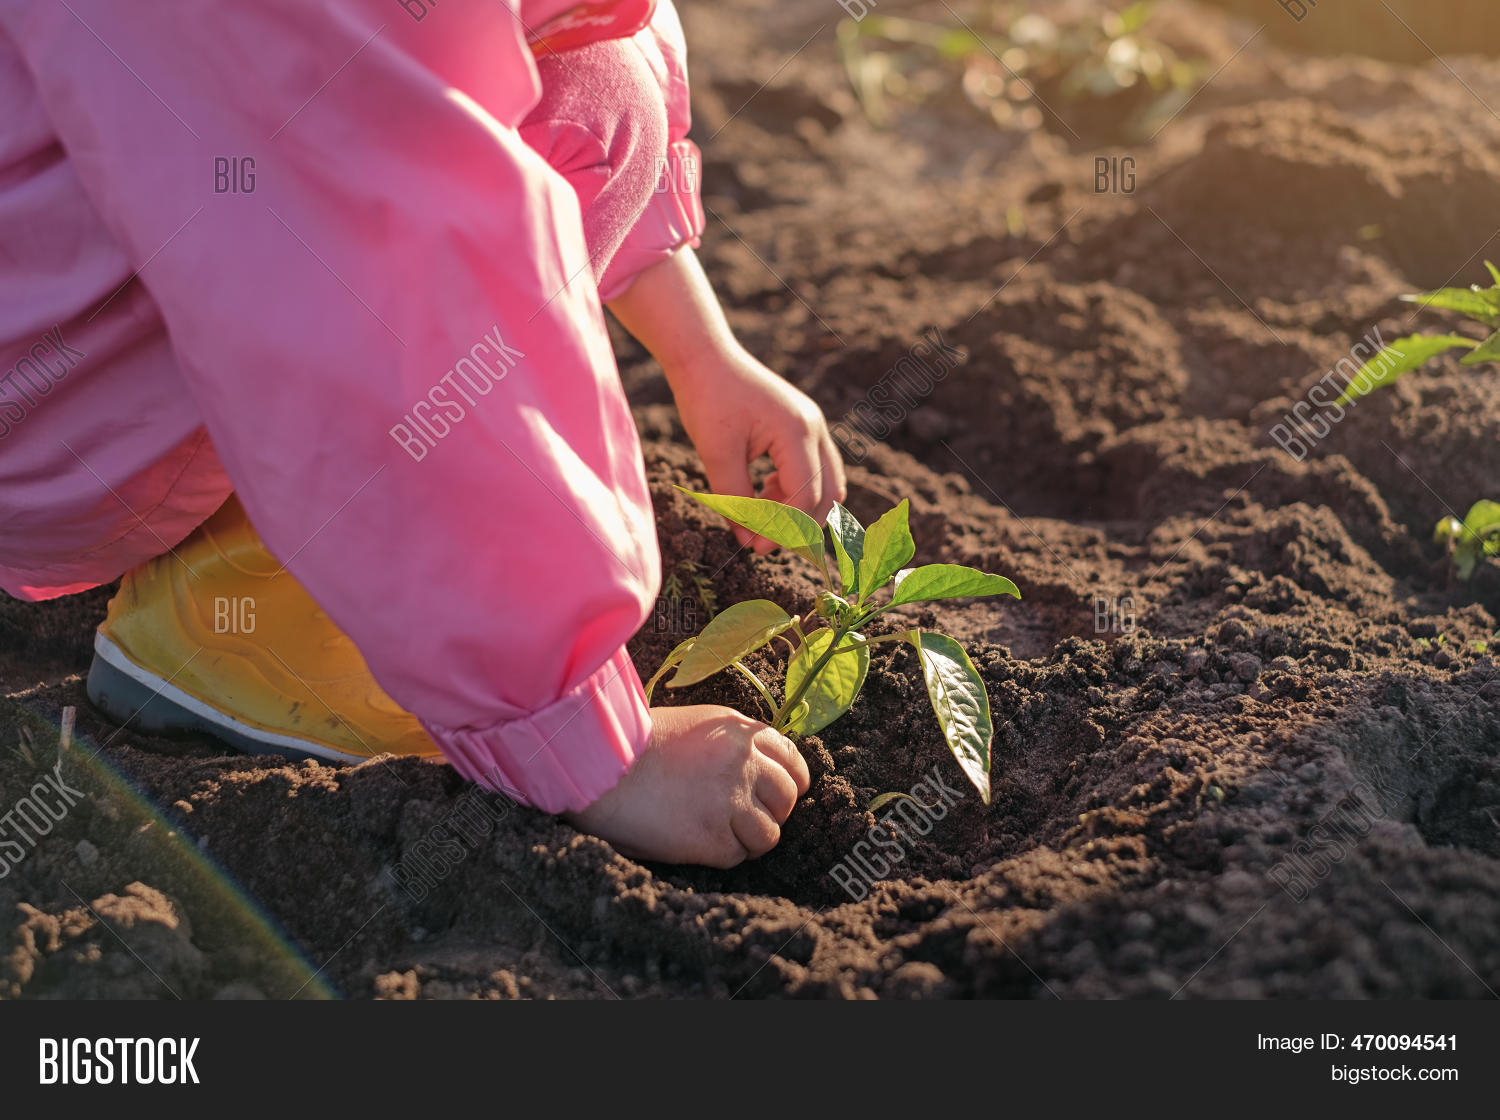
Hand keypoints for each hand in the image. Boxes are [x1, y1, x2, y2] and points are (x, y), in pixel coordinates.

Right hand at [564, 705, 810, 867]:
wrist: (600, 767)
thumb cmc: (637, 745)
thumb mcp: (695, 726)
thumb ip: (731, 744)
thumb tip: (758, 769)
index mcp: (741, 732)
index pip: (793, 760)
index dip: (788, 781)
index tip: (773, 793)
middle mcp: (745, 763)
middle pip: (787, 799)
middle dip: (771, 811)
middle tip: (743, 817)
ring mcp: (733, 802)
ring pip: (769, 834)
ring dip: (750, 838)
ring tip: (720, 832)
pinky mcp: (715, 838)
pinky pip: (737, 855)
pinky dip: (722, 854)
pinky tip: (696, 840)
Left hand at [605, 248, 845, 552]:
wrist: (704, 356)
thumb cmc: (707, 398)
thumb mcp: (717, 455)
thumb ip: (734, 499)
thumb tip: (748, 541)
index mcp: (796, 431)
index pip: (805, 495)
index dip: (783, 528)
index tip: (755, 548)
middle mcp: (813, 428)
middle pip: (827, 493)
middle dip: (799, 525)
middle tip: (763, 544)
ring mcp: (811, 425)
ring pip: (824, 482)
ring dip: (796, 508)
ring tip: (757, 515)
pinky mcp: (801, 425)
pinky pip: (811, 468)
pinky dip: (792, 489)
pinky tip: (762, 493)